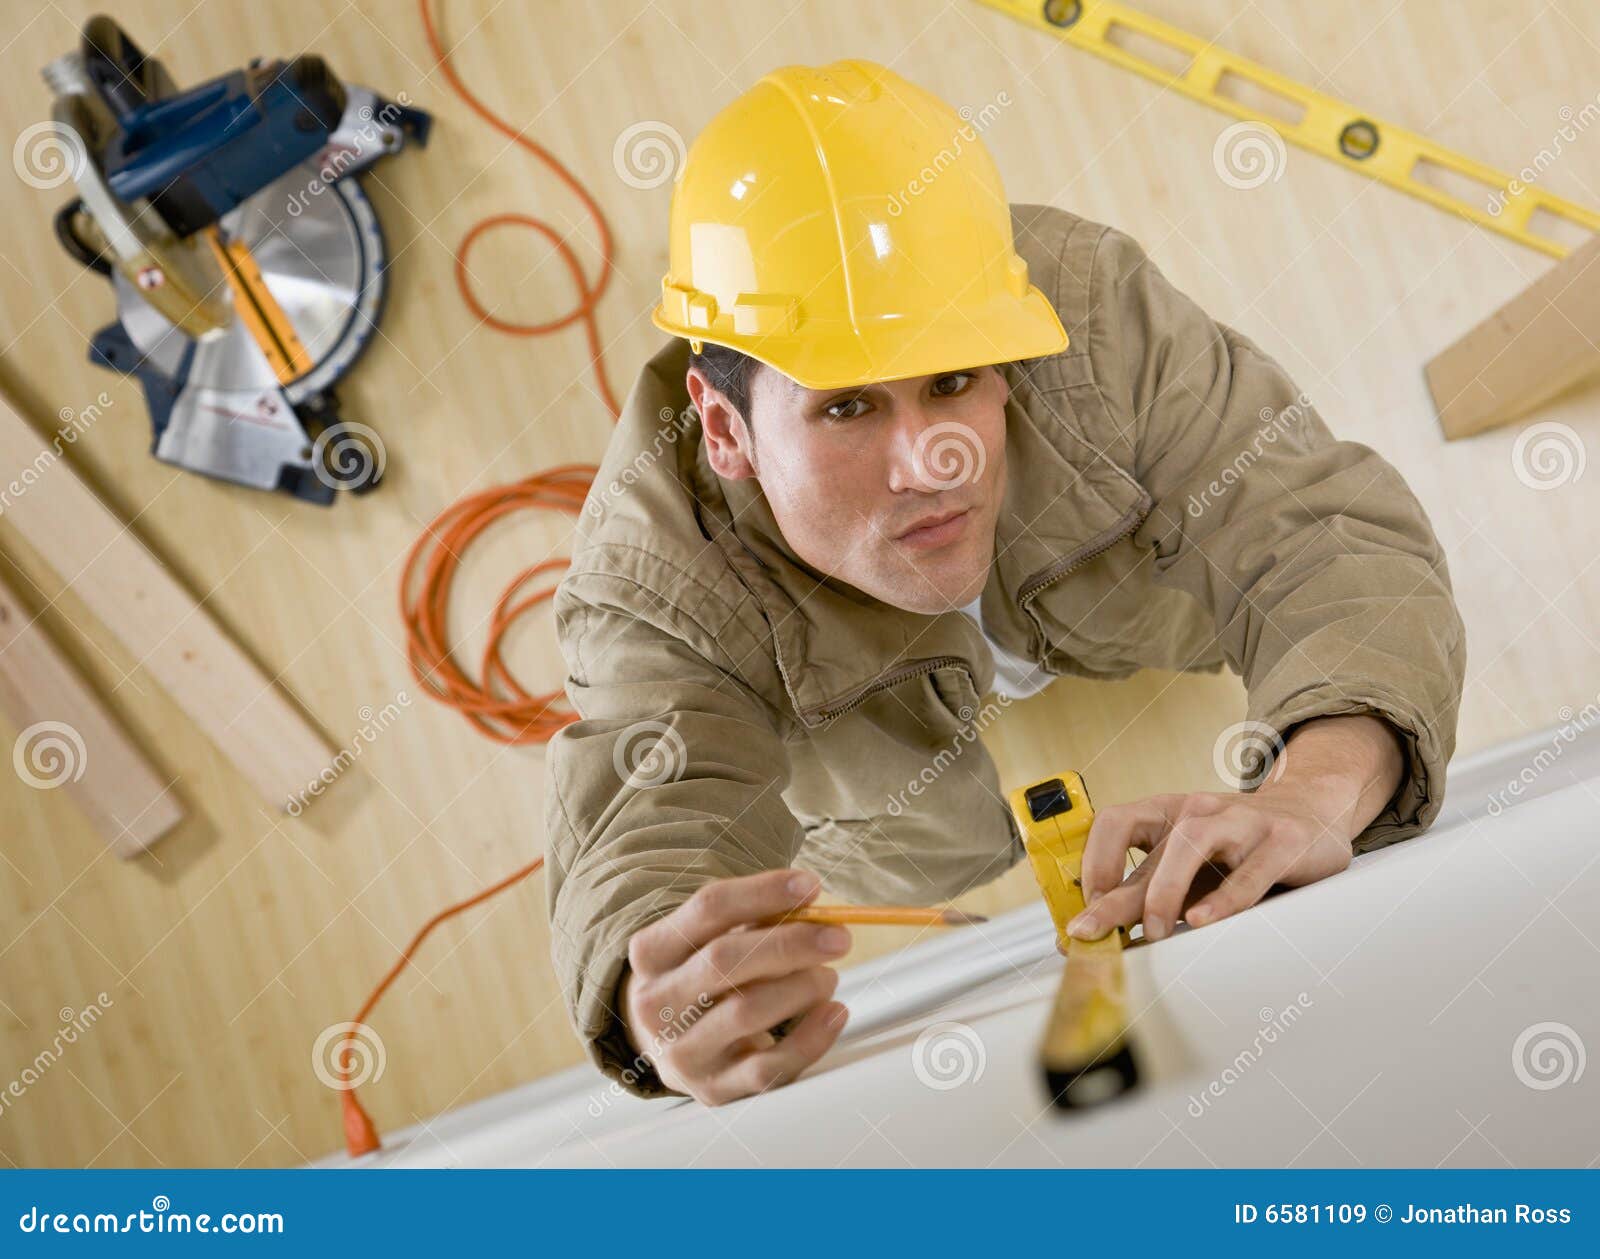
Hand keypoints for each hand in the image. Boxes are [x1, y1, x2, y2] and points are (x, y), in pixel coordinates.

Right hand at [618, 868, 851, 1104]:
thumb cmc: (706, 980)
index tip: (811, 885)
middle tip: (838, 936)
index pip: (708, 908)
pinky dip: (811, 1038)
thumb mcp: (713, 941)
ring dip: (802, 987)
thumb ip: (756, 920)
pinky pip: (768, 1069)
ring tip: (828, 975)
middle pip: (724, 960)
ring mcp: (680, 1052)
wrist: (674, 1045)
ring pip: (746, 1012)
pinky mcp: (712, 1091)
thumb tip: (809, 905)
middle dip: (790, 943)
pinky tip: (835, 1012)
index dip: (763, 892)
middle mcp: (654, 1004)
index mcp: (650, 952)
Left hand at [1067, 715, 1404, 942]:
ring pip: (1192, 842)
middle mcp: (1200, 810)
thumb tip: (1097, 930)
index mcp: (1169, 813)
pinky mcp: (1283, 841)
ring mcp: (1243, 821)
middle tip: (1091, 932)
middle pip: (1151, 848)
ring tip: (1155, 931)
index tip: (1083, 905)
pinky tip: (1203, 921)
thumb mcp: (1189, 865)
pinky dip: (1223, 899)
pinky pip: (1249, 871)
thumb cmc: (1238, 848)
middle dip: (1115, 896)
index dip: (1093, 861)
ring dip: (1165, 890)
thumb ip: (1149, 891)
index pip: (1116, 822)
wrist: (1312, 812)